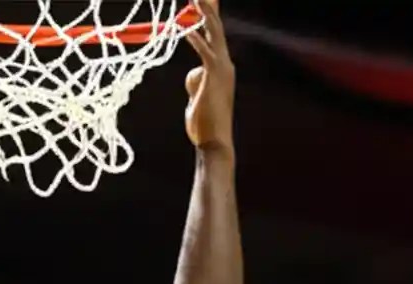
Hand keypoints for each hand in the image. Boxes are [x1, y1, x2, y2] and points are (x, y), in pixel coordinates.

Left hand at [184, 0, 234, 151]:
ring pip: (213, 35)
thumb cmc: (204, 123)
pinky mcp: (214, 77)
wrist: (214, 141)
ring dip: (204, 15)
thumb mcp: (197, 97)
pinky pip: (205, 54)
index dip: (209, 16)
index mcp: (221, 67)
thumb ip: (196, 82)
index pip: (215, 35)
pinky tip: (187, 30)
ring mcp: (222, 69)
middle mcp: (225, 63)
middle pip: (216, 28)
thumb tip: (193, 73)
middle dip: (209, 7)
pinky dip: (197, 42)